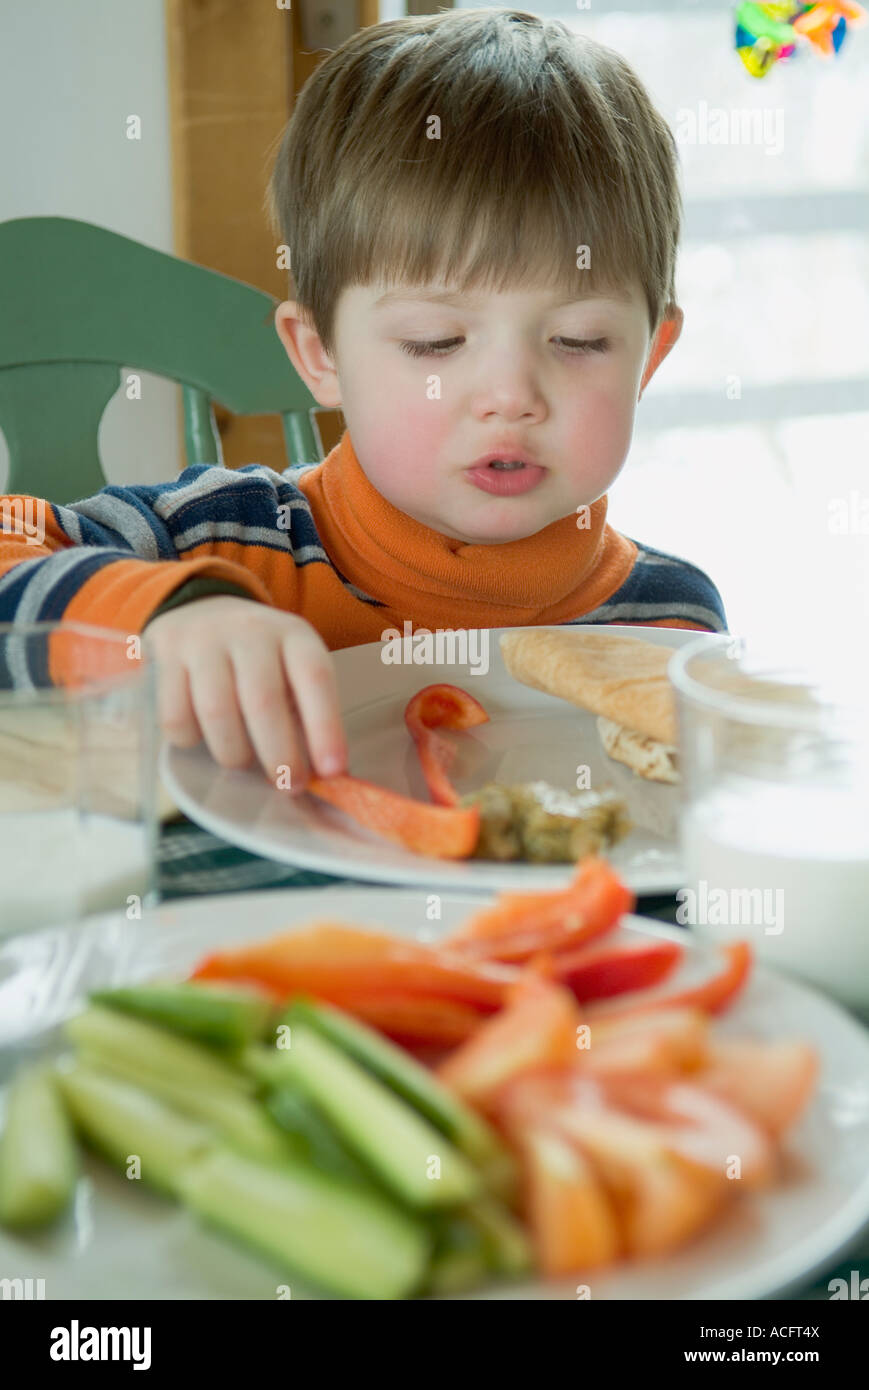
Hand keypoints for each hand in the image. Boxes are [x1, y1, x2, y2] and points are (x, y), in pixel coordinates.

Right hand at [144, 597, 346, 791]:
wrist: (201, 610)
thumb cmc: (258, 659)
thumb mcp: (290, 669)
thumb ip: (305, 714)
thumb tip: (321, 776)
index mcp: (293, 635)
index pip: (315, 678)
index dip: (325, 728)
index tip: (332, 770)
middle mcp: (250, 631)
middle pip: (263, 700)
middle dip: (278, 754)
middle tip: (287, 785)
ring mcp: (204, 640)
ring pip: (216, 711)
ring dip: (233, 753)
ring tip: (242, 762)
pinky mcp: (166, 655)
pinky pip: (175, 715)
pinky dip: (190, 740)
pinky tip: (201, 738)